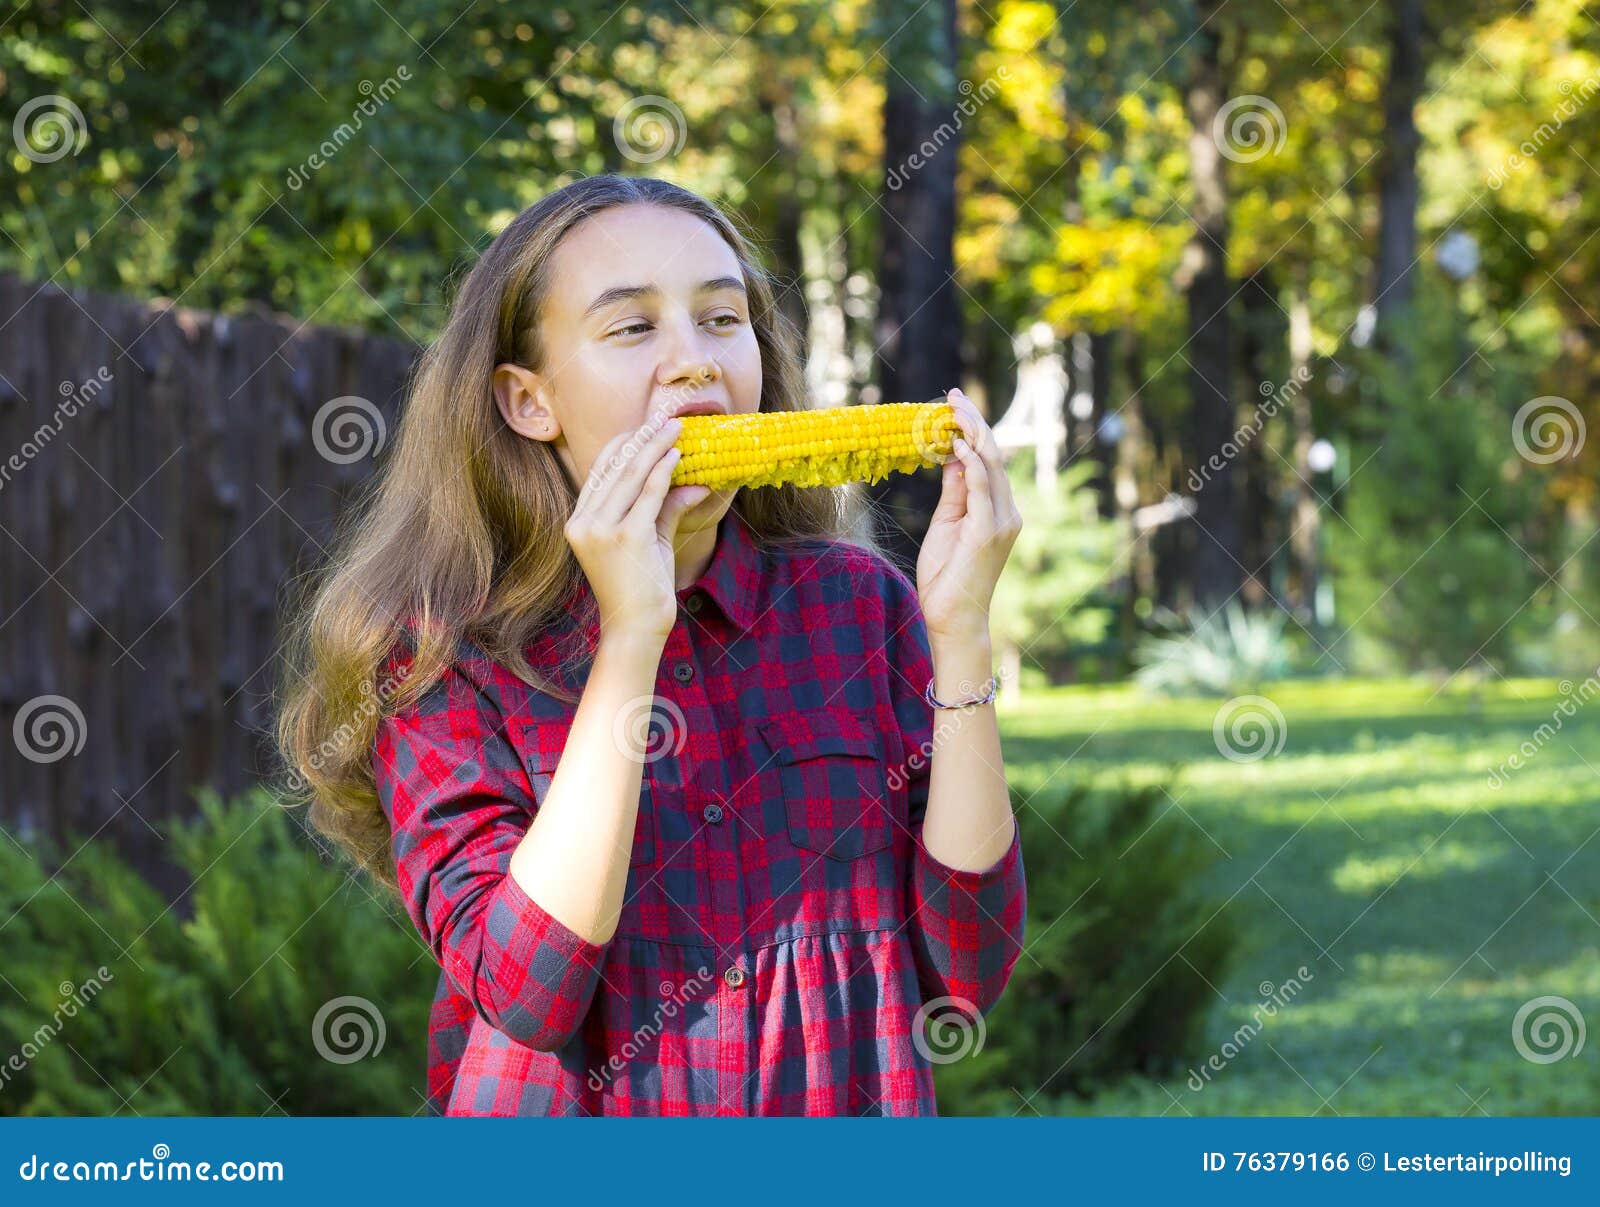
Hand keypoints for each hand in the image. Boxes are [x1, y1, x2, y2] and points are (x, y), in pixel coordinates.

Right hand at [563, 414, 710, 642]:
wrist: (635, 628)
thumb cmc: (640, 588)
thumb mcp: (648, 541)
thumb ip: (664, 509)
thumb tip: (694, 482)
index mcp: (579, 522)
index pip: (600, 470)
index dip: (624, 444)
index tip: (646, 426)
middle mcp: (584, 523)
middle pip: (615, 467)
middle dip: (642, 438)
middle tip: (665, 417)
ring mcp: (602, 530)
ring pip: (631, 475)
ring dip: (655, 447)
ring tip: (675, 427)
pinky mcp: (626, 537)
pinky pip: (647, 494)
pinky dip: (663, 471)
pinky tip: (677, 456)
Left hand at [916, 388, 1023, 640]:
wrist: (953, 619)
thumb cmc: (947, 577)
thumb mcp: (948, 524)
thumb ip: (955, 492)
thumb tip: (953, 456)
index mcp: (999, 510)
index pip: (989, 460)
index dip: (973, 430)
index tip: (953, 405)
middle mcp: (1007, 512)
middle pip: (993, 455)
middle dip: (973, 422)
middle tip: (953, 395)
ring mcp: (1002, 522)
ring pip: (991, 466)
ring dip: (972, 434)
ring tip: (953, 409)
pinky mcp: (989, 532)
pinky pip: (982, 490)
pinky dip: (971, 465)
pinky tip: (957, 445)